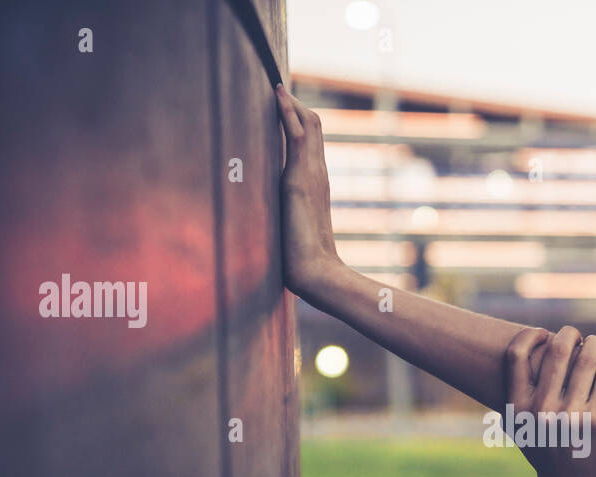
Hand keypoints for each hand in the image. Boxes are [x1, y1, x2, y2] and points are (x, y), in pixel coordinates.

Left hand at [274, 84, 341, 293]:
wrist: (317, 272)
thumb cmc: (304, 261)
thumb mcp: (293, 231)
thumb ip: (288, 218)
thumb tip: (278, 222)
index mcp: (316, 184)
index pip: (312, 142)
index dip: (299, 121)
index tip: (283, 106)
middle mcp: (318, 174)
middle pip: (313, 126)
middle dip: (296, 106)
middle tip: (279, 88)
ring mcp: (312, 174)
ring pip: (308, 125)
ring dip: (291, 103)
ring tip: (277, 85)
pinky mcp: (300, 179)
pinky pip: (296, 135)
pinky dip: (287, 112)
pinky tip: (277, 95)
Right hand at [503, 326, 595, 476]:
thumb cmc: (550, 453)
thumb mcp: (524, 429)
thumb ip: (521, 398)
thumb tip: (523, 356)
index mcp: (518, 408)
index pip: (516, 355)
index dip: (531, 336)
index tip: (545, 334)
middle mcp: (541, 410)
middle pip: (556, 350)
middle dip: (570, 334)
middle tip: (578, 336)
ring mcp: (570, 415)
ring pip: (585, 359)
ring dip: (594, 343)